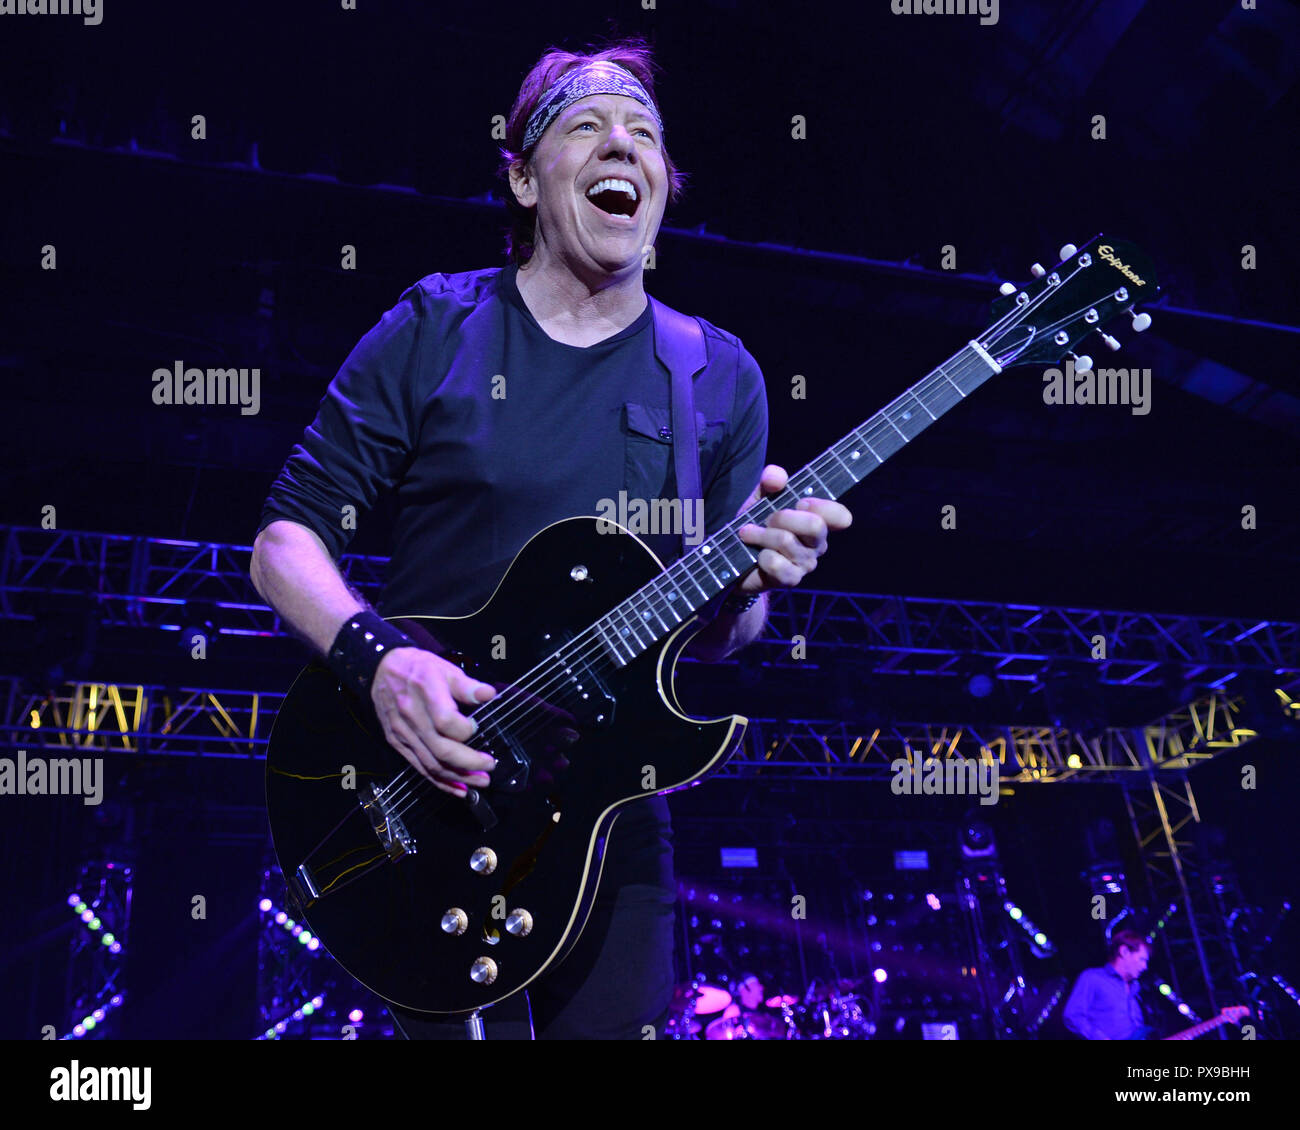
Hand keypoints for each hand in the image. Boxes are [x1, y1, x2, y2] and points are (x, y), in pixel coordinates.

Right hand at [370, 648, 497, 797]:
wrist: (381, 669)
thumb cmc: (418, 668)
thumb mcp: (444, 668)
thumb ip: (467, 685)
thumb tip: (488, 694)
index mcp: (425, 693)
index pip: (446, 721)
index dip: (466, 730)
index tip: (477, 727)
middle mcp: (411, 716)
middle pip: (441, 749)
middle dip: (469, 764)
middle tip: (489, 767)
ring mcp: (402, 733)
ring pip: (431, 764)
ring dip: (458, 778)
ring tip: (480, 782)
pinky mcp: (397, 743)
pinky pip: (419, 767)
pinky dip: (439, 781)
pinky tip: (457, 788)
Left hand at [734, 465, 851, 594]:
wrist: (735, 560)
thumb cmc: (756, 526)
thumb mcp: (760, 499)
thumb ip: (769, 483)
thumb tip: (776, 476)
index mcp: (818, 522)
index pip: (841, 516)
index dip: (822, 506)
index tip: (801, 503)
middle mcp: (817, 544)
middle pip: (815, 525)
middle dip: (783, 517)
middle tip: (766, 520)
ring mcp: (806, 564)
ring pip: (786, 541)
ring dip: (760, 534)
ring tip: (748, 534)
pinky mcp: (790, 580)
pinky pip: (776, 563)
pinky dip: (760, 556)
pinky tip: (756, 556)